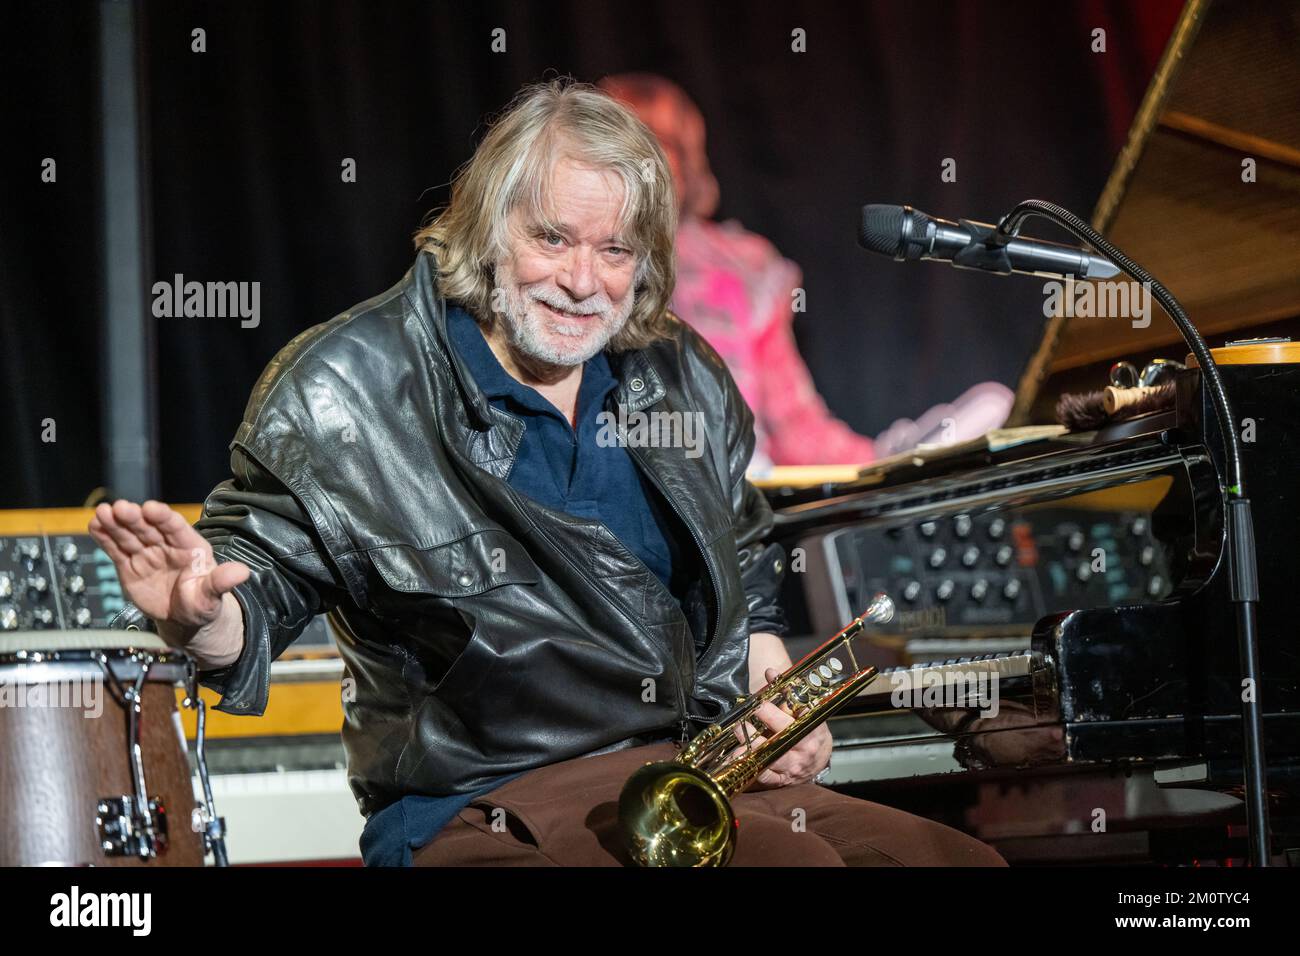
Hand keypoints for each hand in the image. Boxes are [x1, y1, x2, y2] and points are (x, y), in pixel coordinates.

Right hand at [88, 500, 249, 641]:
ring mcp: (147, 554)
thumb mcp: (213, 595)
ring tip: (103, 513)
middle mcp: (167, 546)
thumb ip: (222, 582)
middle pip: (149, 528)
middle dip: (135, 518)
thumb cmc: (202, 602)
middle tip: (121, 508)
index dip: (163, 517)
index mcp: (191, 547)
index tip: (151, 508)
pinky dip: (105, 537)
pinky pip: (116, 549)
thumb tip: (242, 572)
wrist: (184, 619)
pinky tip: (95, 524)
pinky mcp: (130, 565)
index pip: (176, 528)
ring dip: (115, 524)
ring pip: (130, 535)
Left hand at [737, 667, 832, 789]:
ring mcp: (793, 766)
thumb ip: (787, 692)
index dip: (787, 701)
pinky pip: (764, 775)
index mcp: (814, 728)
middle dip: (768, 718)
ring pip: (771, 755)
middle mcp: (804, 748)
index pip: (803, 712)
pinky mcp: (781, 779)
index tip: (770, 695)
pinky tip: (738, 754)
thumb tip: (770, 672)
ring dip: (752, 742)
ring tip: (739, 730)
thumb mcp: (805, 711)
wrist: (817, 760)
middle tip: (755, 708)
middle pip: (786, 733)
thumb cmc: (810, 732)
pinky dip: (749, 765)